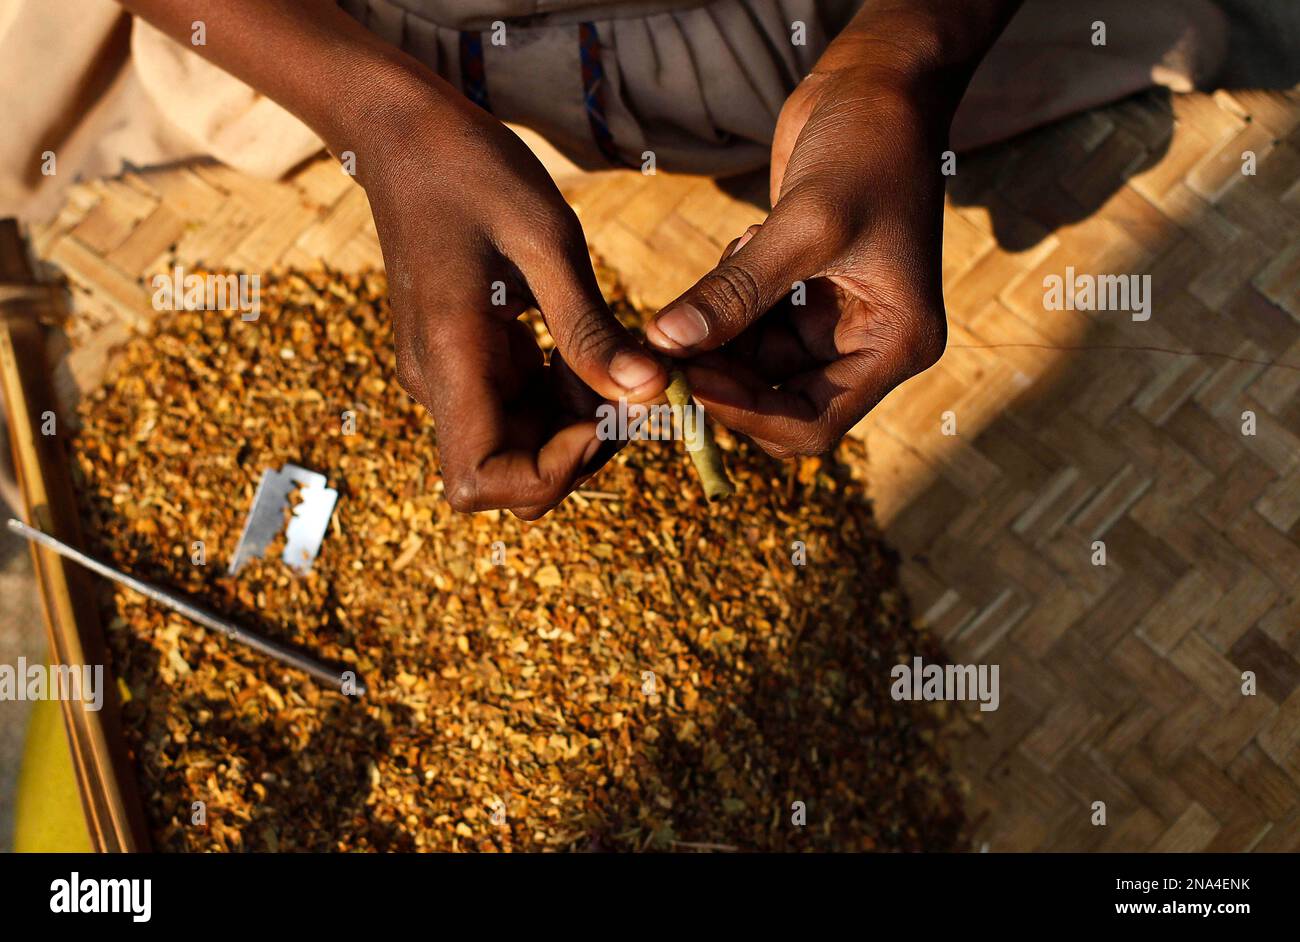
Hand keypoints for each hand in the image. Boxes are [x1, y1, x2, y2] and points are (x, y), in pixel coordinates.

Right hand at [358, 91, 666, 517]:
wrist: (405, 133)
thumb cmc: (472, 171)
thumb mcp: (545, 240)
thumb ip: (591, 329)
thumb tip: (648, 394)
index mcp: (448, 360)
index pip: (481, 483)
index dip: (550, 475)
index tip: (601, 417)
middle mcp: (439, 383)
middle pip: (509, 474)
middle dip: (581, 447)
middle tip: (630, 380)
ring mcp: (449, 375)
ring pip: (521, 444)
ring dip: (579, 419)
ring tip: (616, 350)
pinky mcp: (466, 360)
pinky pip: (521, 406)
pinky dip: (565, 392)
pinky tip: (591, 340)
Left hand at [644, 66, 949, 458]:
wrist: (879, 86)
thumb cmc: (869, 147)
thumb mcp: (806, 224)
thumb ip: (735, 291)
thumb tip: (665, 344)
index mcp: (897, 344)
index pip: (814, 423)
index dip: (747, 413)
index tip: (687, 379)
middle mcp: (869, 344)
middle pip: (777, 401)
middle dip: (722, 376)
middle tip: (667, 341)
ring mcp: (834, 321)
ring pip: (754, 365)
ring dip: (718, 332)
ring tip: (726, 262)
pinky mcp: (803, 294)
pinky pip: (748, 326)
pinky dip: (725, 300)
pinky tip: (743, 242)